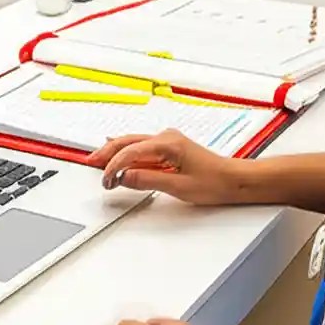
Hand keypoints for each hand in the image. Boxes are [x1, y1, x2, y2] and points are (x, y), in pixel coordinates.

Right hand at [86, 130, 242, 204]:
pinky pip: (143, 147)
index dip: (114, 166)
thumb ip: (147, 180)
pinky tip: (119, 156)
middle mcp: (166, 138)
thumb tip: (124, 176)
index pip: (130, 152)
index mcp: (168, 144)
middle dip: (108, 153)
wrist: (234, 179)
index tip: (107, 180)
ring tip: (99, 162)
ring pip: (133, 143)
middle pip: (128, 142)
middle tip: (91, 163)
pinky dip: (128, 153)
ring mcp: (168, 141)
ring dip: (116, 152)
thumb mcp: (178, 186)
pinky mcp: (170, 148)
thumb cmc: (214, 182)